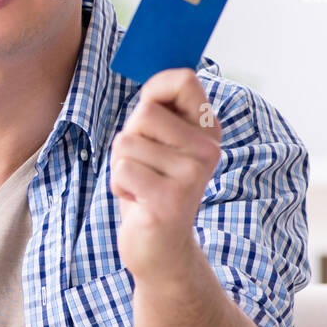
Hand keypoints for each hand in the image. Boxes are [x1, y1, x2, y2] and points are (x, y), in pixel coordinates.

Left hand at [109, 68, 221, 278]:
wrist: (161, 249)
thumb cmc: (151, 188)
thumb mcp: (160, 144)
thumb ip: (160, 110)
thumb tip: (155, 76)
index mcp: (208, 131)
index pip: (183, 80)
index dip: (155, 89)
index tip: (149, 112)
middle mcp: (207, 151)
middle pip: (144, 114)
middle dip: (130, 139)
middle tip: (144, 166)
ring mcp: (191, 175)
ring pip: (126, 143)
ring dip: (122, 166)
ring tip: (141, 185)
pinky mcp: (169, 199)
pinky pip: (122, 170)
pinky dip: (119, 186)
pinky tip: (138, 202)